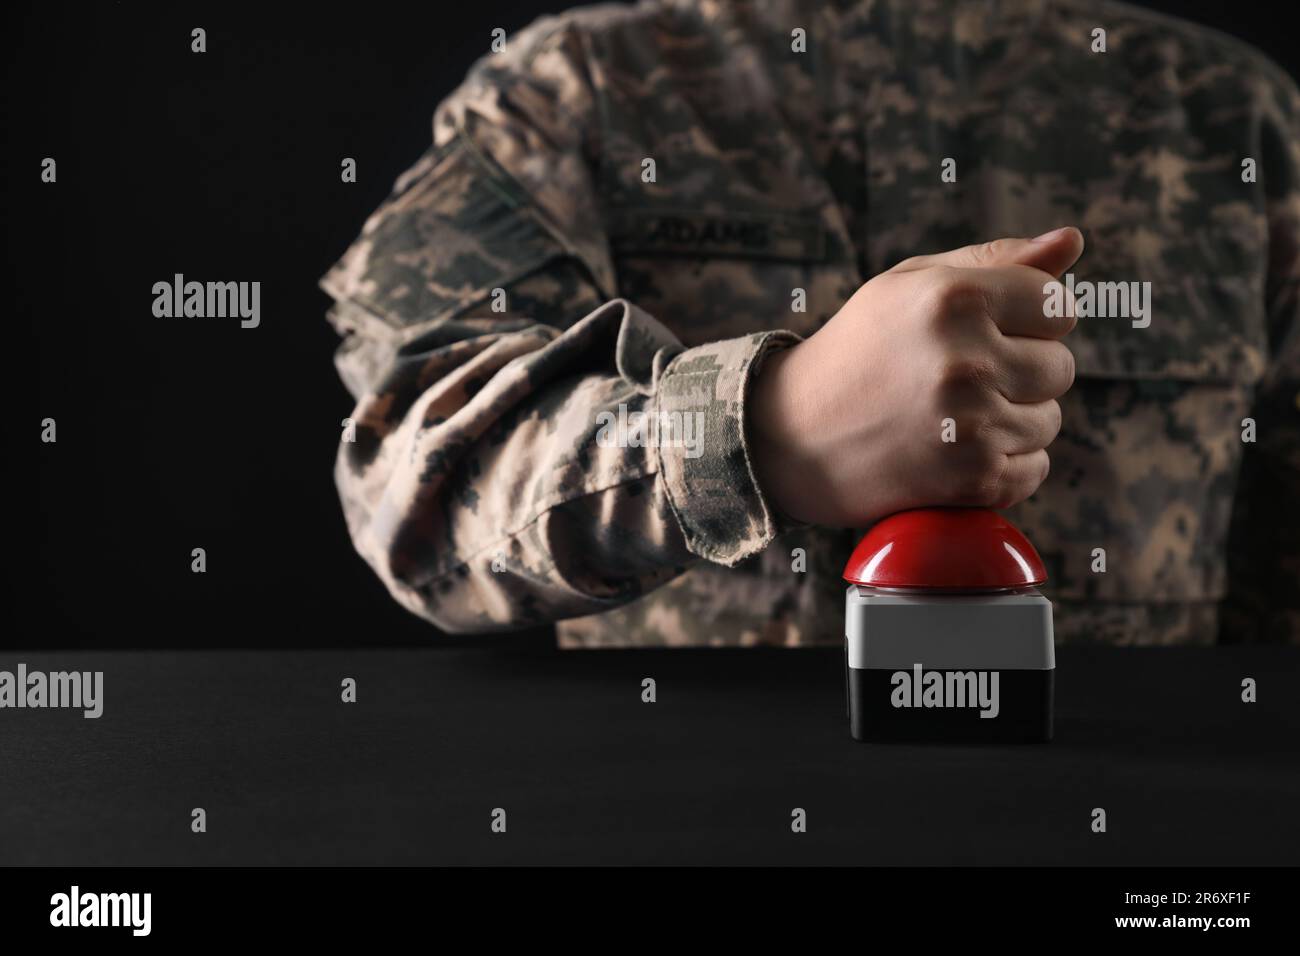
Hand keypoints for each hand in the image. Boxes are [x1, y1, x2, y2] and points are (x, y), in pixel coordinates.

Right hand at [748, 227, 1083, 526]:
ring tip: (950, 417)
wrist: (789, 437)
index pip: (1058, 305)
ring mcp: (971, 425)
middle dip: (1019, 371)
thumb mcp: (911, 286)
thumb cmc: (858, 350)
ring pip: (1049, 420)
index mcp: (954, 298)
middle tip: (956, 379)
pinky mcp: (971, 478)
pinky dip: (1004, 467)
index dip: (1024, 320)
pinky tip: (954, 453)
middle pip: (1060, 366)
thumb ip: (995, 261)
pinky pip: (1035, 469)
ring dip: (1012, 421)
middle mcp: (966, 360)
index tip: (980, 332)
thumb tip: (1074, 240)